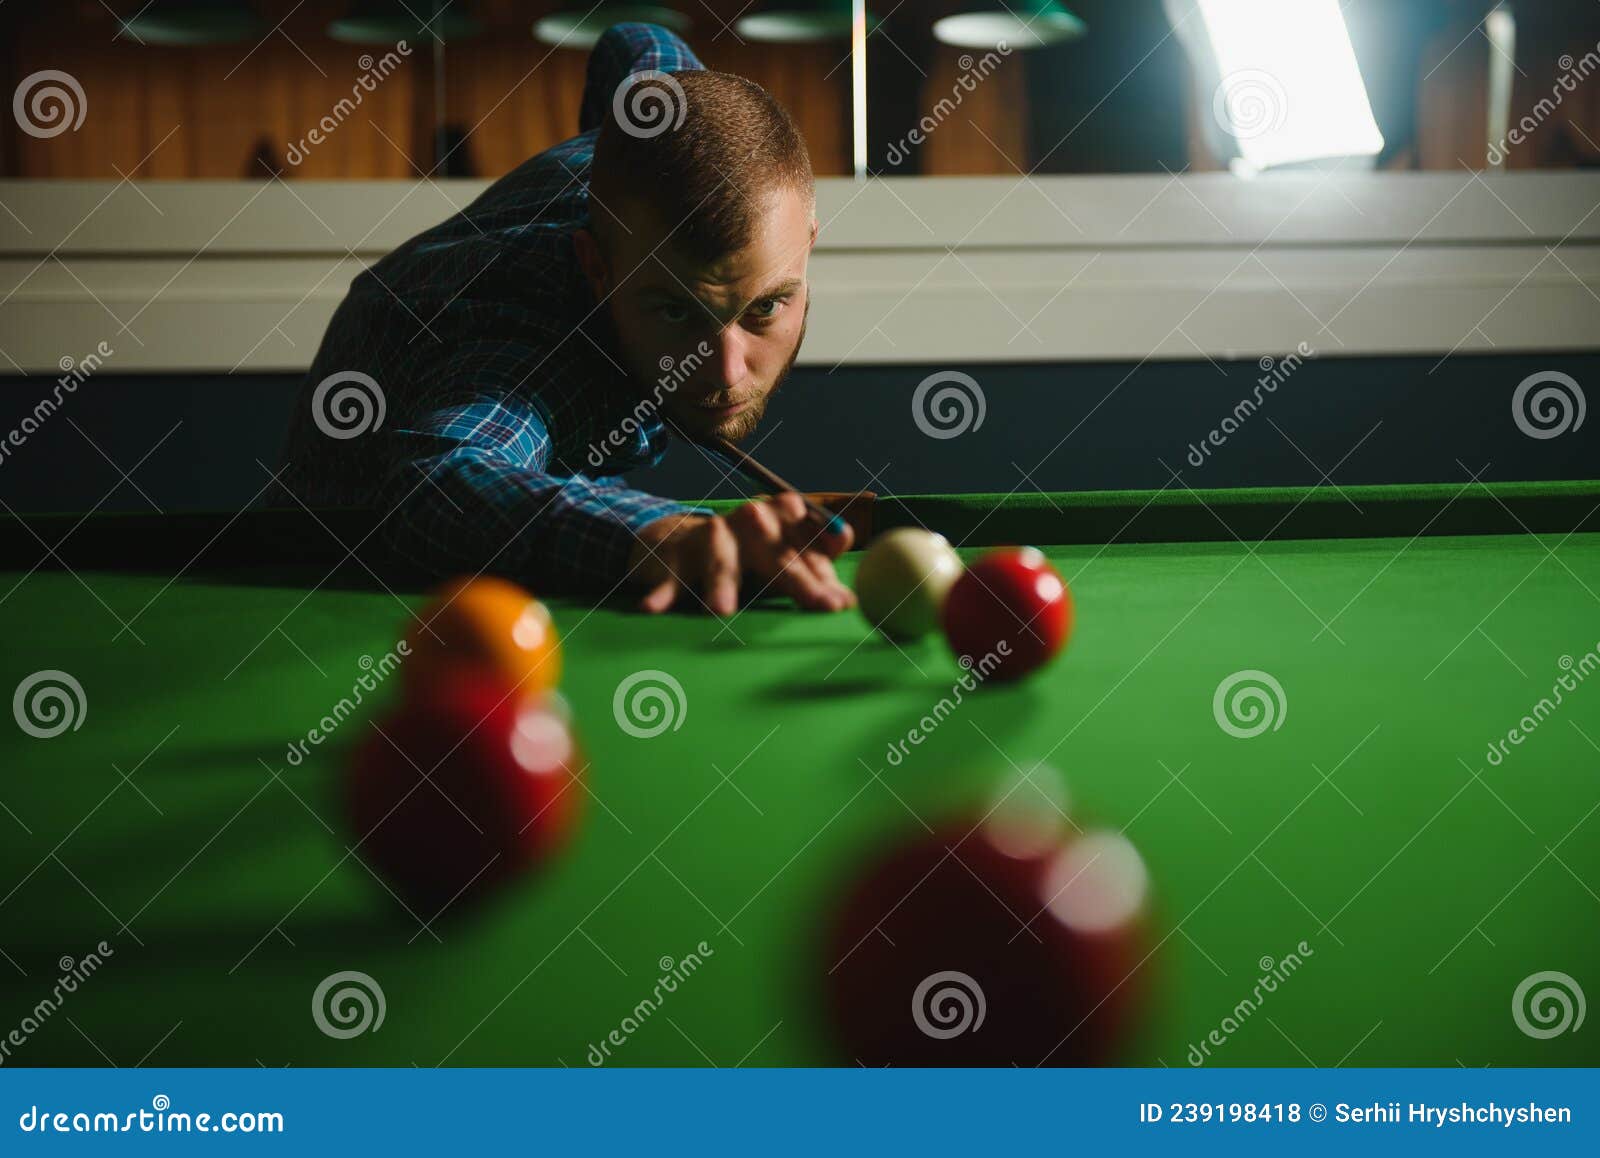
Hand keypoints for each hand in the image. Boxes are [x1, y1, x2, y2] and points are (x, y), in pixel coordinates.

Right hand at [627, 493, 855, 614]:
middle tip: (817, 604)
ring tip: (722, 610)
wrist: (680, 541)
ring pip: (721, 558)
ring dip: (721, 582)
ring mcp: (711, 535)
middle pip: (776, 551)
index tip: (838, 603)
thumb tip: (850, 601)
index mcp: (783, 519)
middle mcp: (750, 521)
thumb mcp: (782, 562)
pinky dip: (661, 591)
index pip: (810, 547)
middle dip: (797, 579)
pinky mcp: (674, 553)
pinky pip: (669, 574)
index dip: (825, 575)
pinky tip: (651, 610)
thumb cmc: (745, 557)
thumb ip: (815, 576)